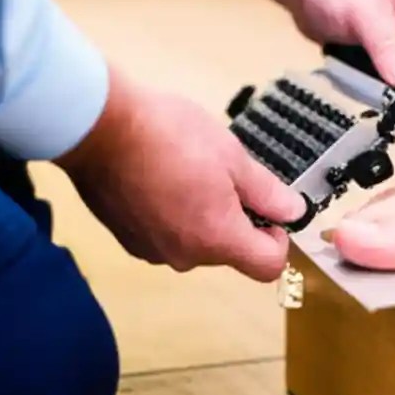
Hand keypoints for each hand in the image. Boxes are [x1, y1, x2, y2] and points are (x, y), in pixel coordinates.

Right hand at [56, 67, 306, 281]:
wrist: (100, 127)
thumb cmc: (171, 136)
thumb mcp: (232, 156)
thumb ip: (267, 192)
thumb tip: (293, 213)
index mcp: (217, 239)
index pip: (267, 266)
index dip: (277, 239)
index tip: (268, 208)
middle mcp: (184, 256)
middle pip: (229, 252)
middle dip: (237, 219)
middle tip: (224, 175)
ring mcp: (151, 250)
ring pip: (195, 242)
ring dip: (202, 215)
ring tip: (187, 170)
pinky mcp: (126, 238)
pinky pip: (165, 235)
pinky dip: (171, 215)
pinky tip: (160, 178)